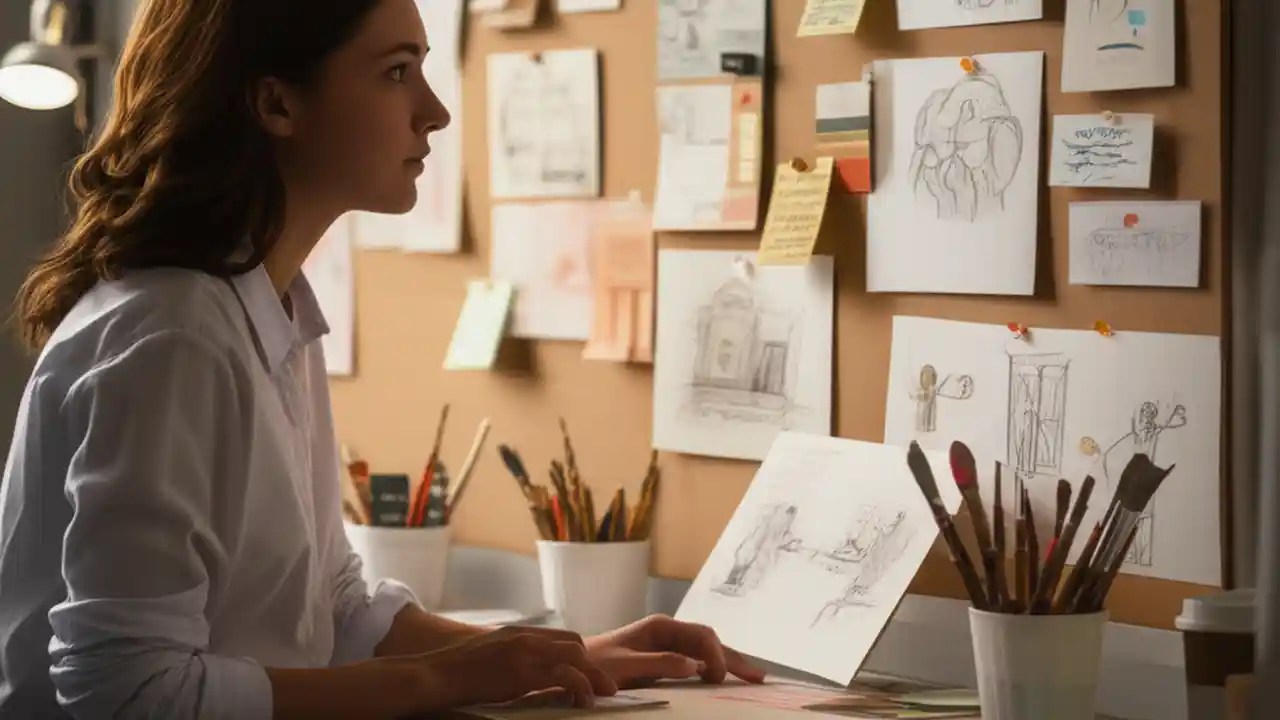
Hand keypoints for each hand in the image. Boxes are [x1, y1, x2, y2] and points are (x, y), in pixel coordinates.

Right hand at [412, 626, 617, 710]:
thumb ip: (511, 661)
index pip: (562, 636)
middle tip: (605, 687)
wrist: (433, 675)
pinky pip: (563, 675)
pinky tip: (584, 701)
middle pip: (574, 643)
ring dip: (593, 677)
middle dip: (593, 665)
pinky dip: (580, 686)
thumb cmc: (454, 672)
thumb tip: (528, 677)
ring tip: (604, 695)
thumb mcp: (488, 658)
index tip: (589, 674)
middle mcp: (524, 636)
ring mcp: (524, 652)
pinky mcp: (521, 672)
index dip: (580, 656)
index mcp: (517, 632)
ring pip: (575, 657)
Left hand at [584, 614, 765, 688]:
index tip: (719, 677)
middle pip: (709, 641)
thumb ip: (661, 663)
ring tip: (750, 677)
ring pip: (705, 651)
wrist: (572, 666)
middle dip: (733, 658)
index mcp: (660, 627)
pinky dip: (712, 669)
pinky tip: (722, 679)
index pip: (701, 636)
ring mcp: (666, 645)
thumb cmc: (595, 663)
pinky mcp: (663, 659)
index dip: (715, 655)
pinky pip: (695, 662)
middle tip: (758, 678)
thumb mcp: (626, 664)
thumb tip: (696, 665)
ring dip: (727, 663)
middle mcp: (667, 632)